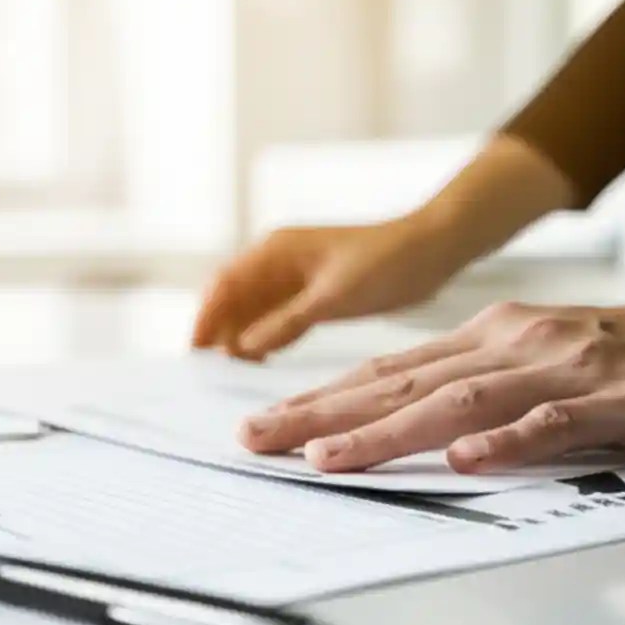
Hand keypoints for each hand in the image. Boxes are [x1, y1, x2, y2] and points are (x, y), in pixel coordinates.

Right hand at [191, 214, 465, 360]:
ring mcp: (295, 276)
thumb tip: (241, 348)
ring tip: (227, 373)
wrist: (430, 250)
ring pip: (252, 310)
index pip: (224, 284)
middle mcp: (278, 261)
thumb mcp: (331, 297)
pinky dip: (264, 337)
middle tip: (205, 373)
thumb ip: (284, 322)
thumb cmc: (383, 264)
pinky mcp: (313, 292)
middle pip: (232, 298)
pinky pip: (276, 317)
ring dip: (239, 337)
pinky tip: (259, 361)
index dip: (205, 317)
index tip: (194, 352)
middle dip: (217, 331)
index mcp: (275, 250)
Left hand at [237, 283, 624, 473]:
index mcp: (484, 337)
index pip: (387, 370)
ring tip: (328, 457)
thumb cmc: (616, 348)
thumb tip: (398, 405)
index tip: (268, 421)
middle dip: (321, 415)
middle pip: (399, 384)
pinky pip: (551, 423)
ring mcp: (554, 370)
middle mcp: (506, 345)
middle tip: (260, 439)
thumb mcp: (527, 351)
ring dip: (386, 432)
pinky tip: (464, 459)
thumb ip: (469, 376)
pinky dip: (505, 441)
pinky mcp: (607, 398)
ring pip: (456, 402)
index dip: (322, 397)